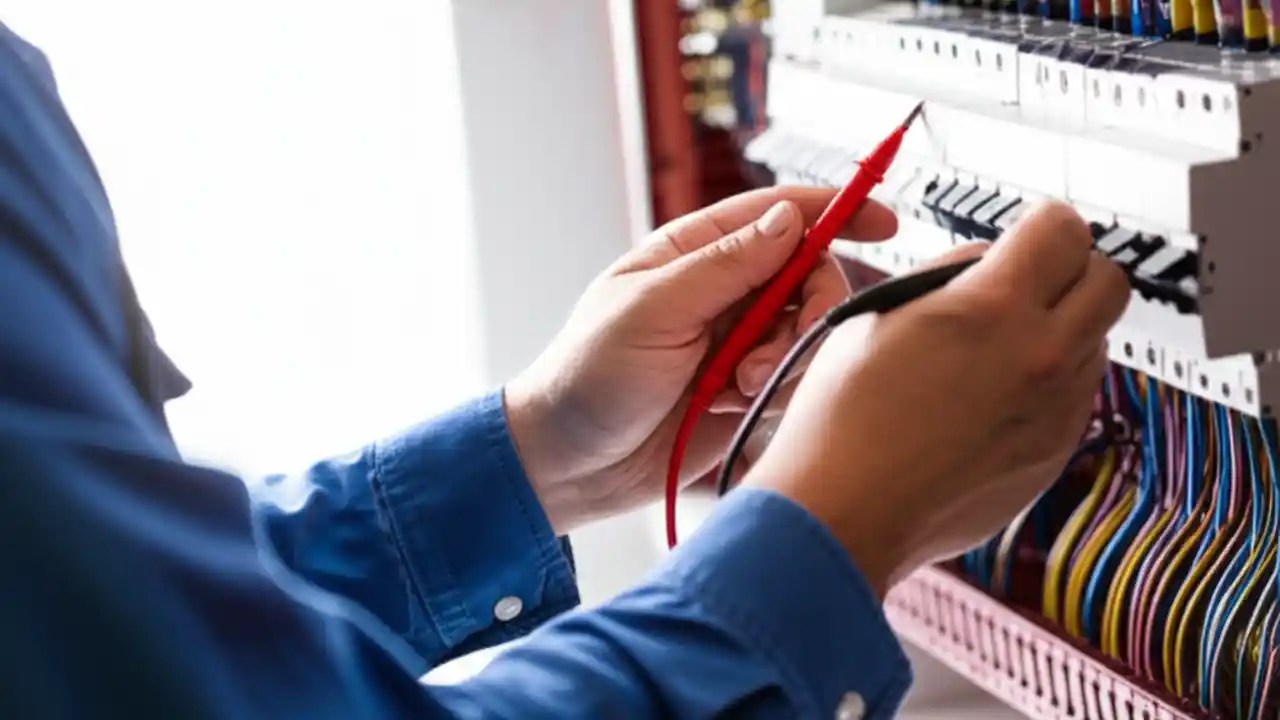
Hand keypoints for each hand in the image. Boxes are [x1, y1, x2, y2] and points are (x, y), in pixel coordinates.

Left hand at [505, 187, 896, 534]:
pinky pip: (793, 378)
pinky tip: (740, 403)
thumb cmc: (586, 376)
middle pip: (806, 273)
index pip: (776, 214)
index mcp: (692, 253)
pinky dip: (780, 390)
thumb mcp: (652, 308)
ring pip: (805, 329)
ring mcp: (734, 341)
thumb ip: (726, 264)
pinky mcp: (743, 391)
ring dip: (787, 355)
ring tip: (742, 382)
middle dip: (811, 302)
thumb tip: (789, 218)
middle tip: (786, 336)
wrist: (571, 465)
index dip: (833, 209)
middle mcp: (720, 291)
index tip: (880, 217)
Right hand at [745, 200, 1129, 597]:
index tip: (1026, 234)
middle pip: (1109, 281)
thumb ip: (947, 274)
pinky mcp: (1053, 456)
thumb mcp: (875, 314)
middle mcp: (1039, 358)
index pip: (1065, 228)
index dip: (1042, 224)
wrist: (840, 513)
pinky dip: (1048, 382)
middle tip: (1026, 282)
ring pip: (1096, 340)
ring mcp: (1055, 413)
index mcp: (992, 310)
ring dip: (1060, 329)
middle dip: (1071, 270)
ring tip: (993, 350)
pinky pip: (1075, 395)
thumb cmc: (841, 419)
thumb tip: (988, 261)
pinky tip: (988, 398)